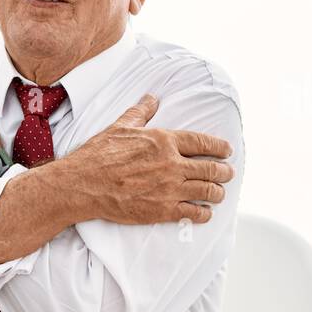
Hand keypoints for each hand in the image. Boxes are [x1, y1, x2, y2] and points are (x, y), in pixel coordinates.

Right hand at [58, 93, 233, 224]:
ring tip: (219, 193)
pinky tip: (205, 212)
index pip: (202, 142)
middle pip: (210, 168)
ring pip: (206, 191)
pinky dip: (203, 213)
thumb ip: (140, 113)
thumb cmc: (98, 155)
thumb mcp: (120, 127)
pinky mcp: (162, 210)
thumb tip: (151, 98)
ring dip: (217, 192)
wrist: (83, 184)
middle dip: (224, 172)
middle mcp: (171, 164)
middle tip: (228, 174)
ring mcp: (169, 188)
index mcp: (163, 141)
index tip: (227, 151)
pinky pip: (192, 212)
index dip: (219, 147)